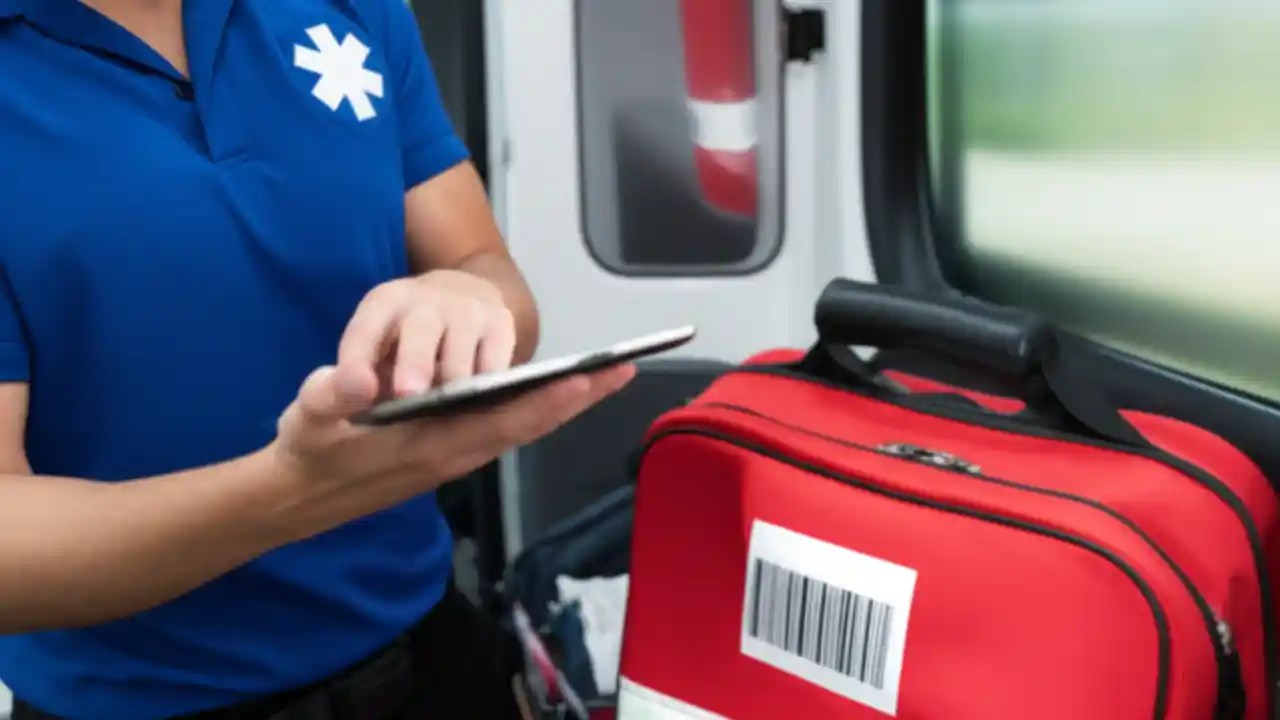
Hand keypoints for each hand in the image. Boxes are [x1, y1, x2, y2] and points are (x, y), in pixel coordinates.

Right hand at [269, 361, 635, 539]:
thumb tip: (355, 379)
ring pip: (523, 428)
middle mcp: (456, 455)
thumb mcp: (309, 417)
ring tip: (604, 374)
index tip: (587, 376)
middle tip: (624, 369)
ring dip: (565, 402)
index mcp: (433, 448)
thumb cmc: (309, 451)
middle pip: (529, 425)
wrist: (299, 496)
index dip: (547, 399)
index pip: (502, 421)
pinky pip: (507, 427)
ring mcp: (457, 454)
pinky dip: (537, 408)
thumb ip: (331, 395)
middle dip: (577, 398)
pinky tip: (555, 388)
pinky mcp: (452, 450)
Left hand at [338, 270, 514, 397]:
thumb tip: (356, 397)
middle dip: (415, 362)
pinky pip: (495, 362)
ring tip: (445, 412)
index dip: (359, 359)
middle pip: (420, 330)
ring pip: (461, 350)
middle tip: (409, 394)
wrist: (460, 298)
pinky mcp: (501, 323)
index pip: (365, 330)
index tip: (359, 389)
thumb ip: (348, 383)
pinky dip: (487, 387)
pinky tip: (477, 405)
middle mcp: (426, 298)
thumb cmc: (404, 341)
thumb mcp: (370, 351)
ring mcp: (467, 308)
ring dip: (454, 383)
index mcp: (384, 303)